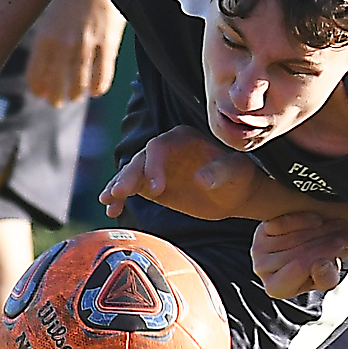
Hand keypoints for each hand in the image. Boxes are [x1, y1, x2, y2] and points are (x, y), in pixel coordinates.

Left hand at [25, 0, 124, 104]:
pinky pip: (103, 75)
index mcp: (45, 36)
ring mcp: (88, 45)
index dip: (39, 88)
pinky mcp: (109, 43)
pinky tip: (95, 91)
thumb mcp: (51, 16)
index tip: (41, 95)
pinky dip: (98, 87)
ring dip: (76, 93)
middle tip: (57, 102)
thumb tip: (46, 63)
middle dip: (56, 96)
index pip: (37, 74)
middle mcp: (64, 44)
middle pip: (57, 83)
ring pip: (80, 83)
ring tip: (76, 97)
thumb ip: (48, 40)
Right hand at [101, 125, 260, 218]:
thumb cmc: (239, 176)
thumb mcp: (237, 172)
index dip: (154, 166)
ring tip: (108, 202)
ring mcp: (156, 167)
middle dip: (129, 176)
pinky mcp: (152, 185)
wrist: (236, 192)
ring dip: (119, 186)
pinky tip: (112, 210)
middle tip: (120, 193)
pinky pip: (131, 189)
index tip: (157, 190)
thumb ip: (221, 171)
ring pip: (131, 174)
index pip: (159, 146)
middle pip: (140, 159)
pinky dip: (120, 198)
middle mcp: (165, 149)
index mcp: (183, 138)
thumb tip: (201, 179)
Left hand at [251, 210, 347, 298]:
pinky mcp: (260, 231)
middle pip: (299, 250)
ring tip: (342, 225)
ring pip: (294, 236)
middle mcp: (262, 270)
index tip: (345, 243)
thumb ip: (326, 278)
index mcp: (277, 288)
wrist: (300, 253)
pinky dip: (303, 220)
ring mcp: (258, 249)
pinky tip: (318, 219)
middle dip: (328, 239)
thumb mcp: (324, 278)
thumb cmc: (313, 268)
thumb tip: (322, 265)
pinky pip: (284, 223)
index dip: (324, 253)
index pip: (301, 267)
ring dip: (322, 228)